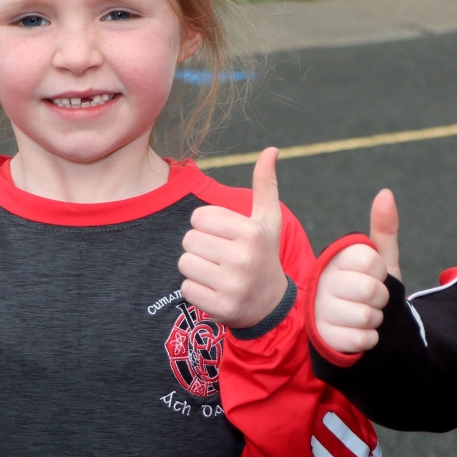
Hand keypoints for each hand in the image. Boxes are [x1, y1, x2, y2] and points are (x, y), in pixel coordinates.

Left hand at [181, 148, 290, 328]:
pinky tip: (216, 290)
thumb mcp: (267, 220)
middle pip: (189, 240)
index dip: (206, 226)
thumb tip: (271, 149)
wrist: (271, 304)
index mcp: (251, 232)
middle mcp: (243, 258)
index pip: (198, 217)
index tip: (224, 237)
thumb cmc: (263, 254)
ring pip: (185, 264)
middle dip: (200, 247)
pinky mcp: (222, 307)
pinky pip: (186, 289)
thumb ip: (265, 184)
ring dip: (196, 268)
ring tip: (218, 272)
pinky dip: (196, 290)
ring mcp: (233, 285)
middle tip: (221, 257)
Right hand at [313, 190, 401, 355]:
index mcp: (334, 258)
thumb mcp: (381, 261)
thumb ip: (384, 229)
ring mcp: (319, 310)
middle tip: (369, 299)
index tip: (373, 276)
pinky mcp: (323, 337)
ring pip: (367, 316)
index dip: (381, 272)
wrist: (356, 327)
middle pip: (371, 290)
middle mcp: (321, 280)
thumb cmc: (368, 290)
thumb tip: (386, 193)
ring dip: (375, 320)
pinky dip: (369, 338)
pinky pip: (362, 339)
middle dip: (381, 299)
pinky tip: (357, 332)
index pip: (370, 260)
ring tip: (362, 316)